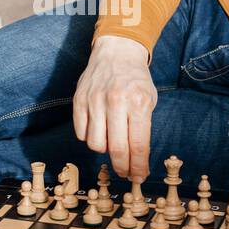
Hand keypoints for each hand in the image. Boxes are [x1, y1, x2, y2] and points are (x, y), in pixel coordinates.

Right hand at [73, 35, 156, 181]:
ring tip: (112, 142)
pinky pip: (81, 133)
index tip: (138, 177)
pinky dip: (90, 138)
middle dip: (122, 167)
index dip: (139, 166)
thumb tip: (136, 160)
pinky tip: (99, 130)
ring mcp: (95, 100)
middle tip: (125, 172)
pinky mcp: (79, 100)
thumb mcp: (149, 100)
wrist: (116, 52)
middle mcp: (116, 101)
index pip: (138, 145)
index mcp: (138, 102)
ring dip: (105, 150)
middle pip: (117, 149)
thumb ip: (143, 129)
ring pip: (95, 144)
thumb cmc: (136, 80)